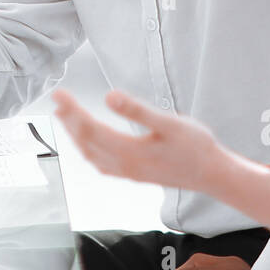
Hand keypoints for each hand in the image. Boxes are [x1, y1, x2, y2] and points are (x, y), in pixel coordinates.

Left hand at [52, 88, 225, 194]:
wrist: (213, 175)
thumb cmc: (195, 146)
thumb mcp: (169, 123)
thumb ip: (138, 110)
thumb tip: (109, 96)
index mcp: (129, 151)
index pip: (90, 128)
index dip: (72, 110)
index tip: (58, 93)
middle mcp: (124, 165)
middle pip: (86, 141)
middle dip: (69, 119)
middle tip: (57, 99)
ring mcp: (128, 173)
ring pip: (90, 154)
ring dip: (75, 136)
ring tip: (63, 118)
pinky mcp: (134, 175)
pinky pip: (101, 164)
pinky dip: (88, 150)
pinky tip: (87, 144)